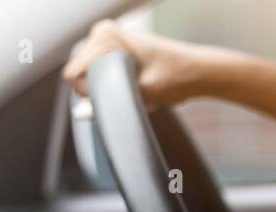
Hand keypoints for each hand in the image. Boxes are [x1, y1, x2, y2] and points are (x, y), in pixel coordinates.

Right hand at [62, 18, 275, 121]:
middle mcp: (102, 33)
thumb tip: (81, 113)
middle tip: (134, 90)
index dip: (96, 93)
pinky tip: (137, 84)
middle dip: (103, 91)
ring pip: (90, 79)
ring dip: (111, 90)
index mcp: (104, 35)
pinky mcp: (112, 53)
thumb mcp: (143, 94)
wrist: (198, 71)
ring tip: (138, 86)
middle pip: (82, 77)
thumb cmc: (176, 78)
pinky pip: (100, 78)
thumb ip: (108, 102)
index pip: (76, 75)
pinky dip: (116, 87)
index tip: (122, 92)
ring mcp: (106, 42)